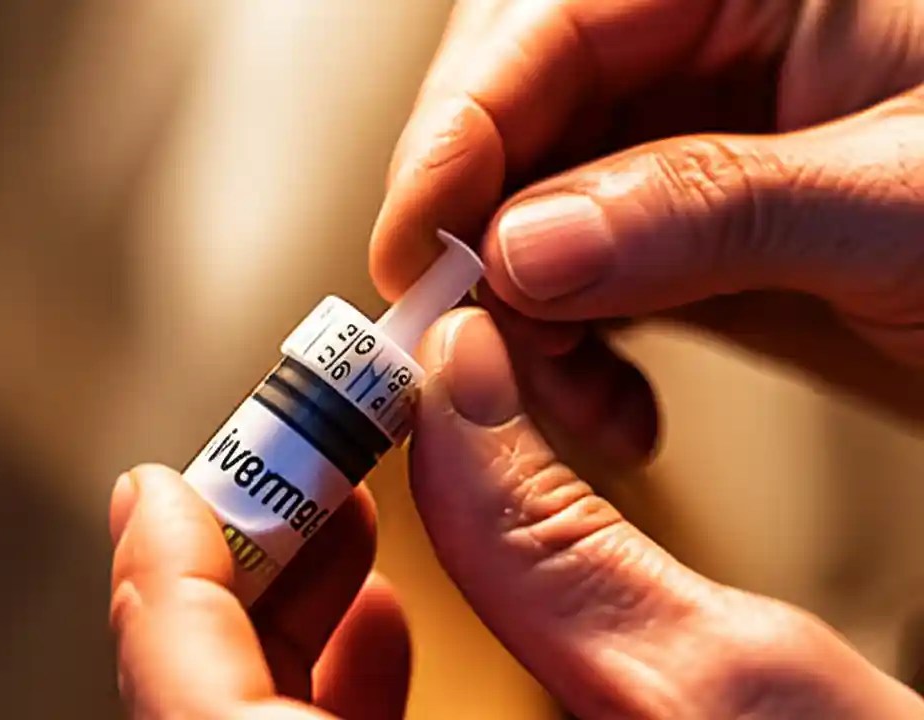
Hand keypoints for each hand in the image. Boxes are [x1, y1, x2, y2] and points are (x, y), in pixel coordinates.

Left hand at [109, 313, 923, 717]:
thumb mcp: (725, 685)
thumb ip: (554, 537)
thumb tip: (459, 374)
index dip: (165, 594)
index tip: (159, 486)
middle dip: (235, 583)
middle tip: (283, 471)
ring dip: (283, 624)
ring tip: (342, 513)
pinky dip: (337, 689)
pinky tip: (385, 616)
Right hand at [372, 0, 923, 465]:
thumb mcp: (904, 205)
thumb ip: (708, 209)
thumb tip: (528, 245)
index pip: (548, 18)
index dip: (461, 127)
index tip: (416, 240)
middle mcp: (709, 42)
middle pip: (518, 112)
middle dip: (483, 232)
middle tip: (470, 327)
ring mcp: (689, 140)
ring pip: (529, 203)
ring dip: (520, 314)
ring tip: (571, 395)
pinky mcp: (683, 227)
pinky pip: (573, 272)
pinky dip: (565, 348)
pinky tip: (609, 404)